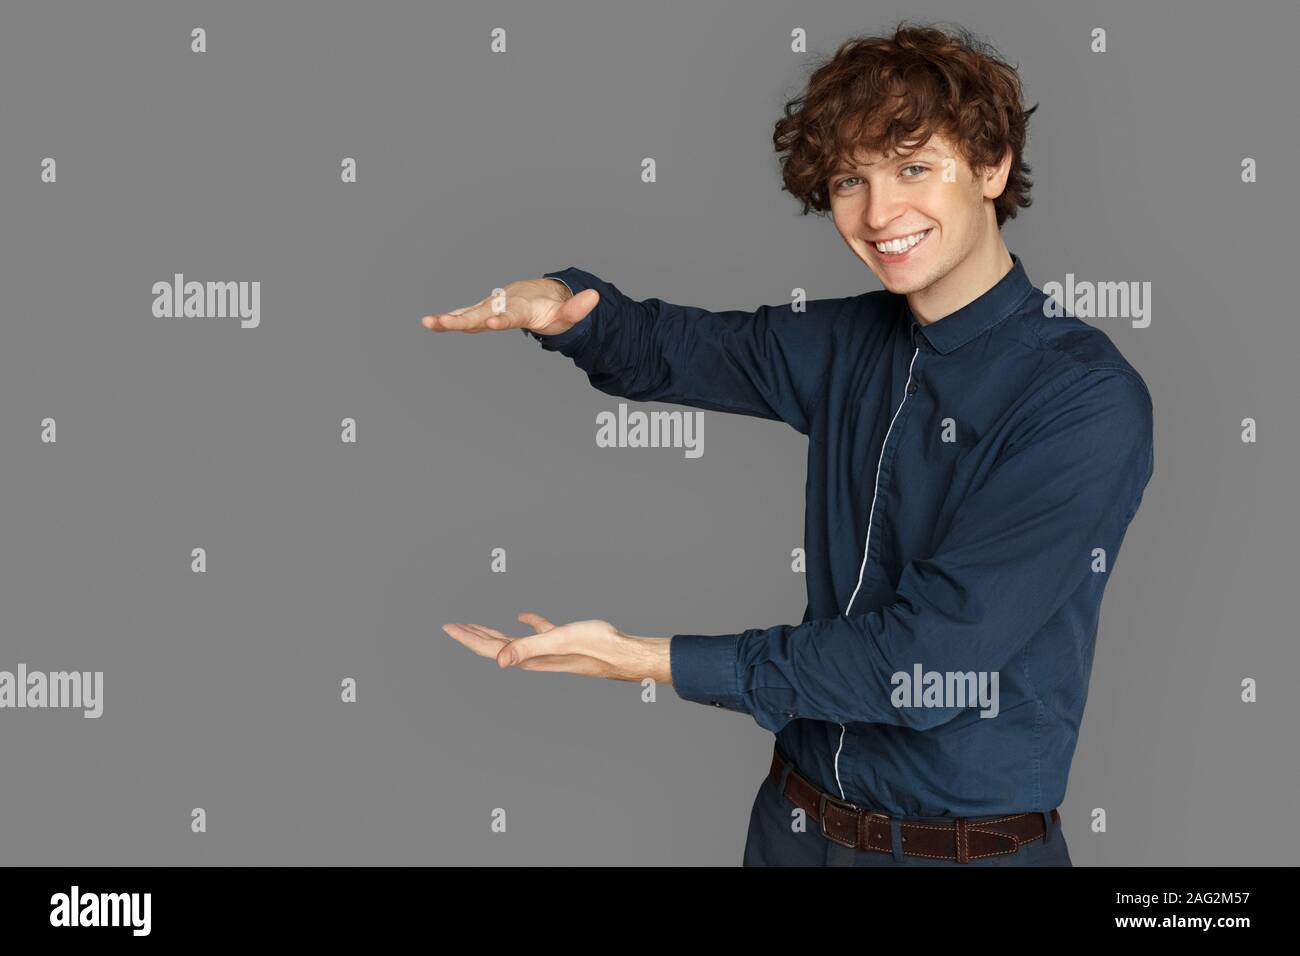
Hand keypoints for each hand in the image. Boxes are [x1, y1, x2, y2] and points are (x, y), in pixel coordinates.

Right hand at [421, 278, 597, 336]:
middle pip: (481, 314)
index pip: (510, 316)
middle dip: (462, 319)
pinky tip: (430, 323)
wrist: (538, 294)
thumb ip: (578, 308)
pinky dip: (450, 319)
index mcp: (521, 308)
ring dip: (449, 319)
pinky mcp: (483, 312)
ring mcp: (490, 308)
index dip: (501, 319)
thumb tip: (595, 297)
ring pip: (468, 314)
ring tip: (428, 322)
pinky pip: (465, 316)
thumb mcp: (568, 313)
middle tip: (444, 322)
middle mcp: (502, 305)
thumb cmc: (552, 309)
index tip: (490, 322)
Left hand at [442, 613, 671, 683]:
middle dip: (473, 636)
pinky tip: (522, 616)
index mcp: (529, 656)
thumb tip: (497, 662)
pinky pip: (537, 633)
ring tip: (476, 625)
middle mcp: (534, 657)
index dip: (467, 638)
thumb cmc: (596, 646)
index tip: (448, 627)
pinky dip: (526, 624)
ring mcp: (548, 651)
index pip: (490, 648)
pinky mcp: (562, 643)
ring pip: (512, 641)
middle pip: (495, 647)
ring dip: (493, 632)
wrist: (625, 654)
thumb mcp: (558, 641)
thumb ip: (527, 648)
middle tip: (452, 626)